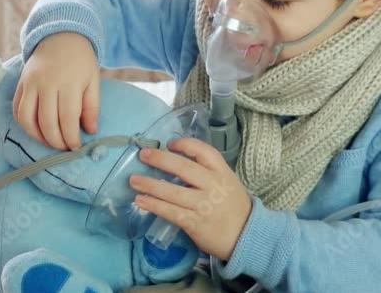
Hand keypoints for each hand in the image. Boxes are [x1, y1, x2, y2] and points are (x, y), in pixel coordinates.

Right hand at [13, 32, 99, 150]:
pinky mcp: (20, 83)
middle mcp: (46, 83)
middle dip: (56, 141)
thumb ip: (92, 107)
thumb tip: (90, 131)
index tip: (76, 147)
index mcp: (68, 83)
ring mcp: (30, 83)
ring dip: (37, 136)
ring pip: (27, 119)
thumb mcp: (93, 81)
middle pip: (47, 122)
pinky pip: (17, 109)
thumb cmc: (80, 61)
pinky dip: (24, 124)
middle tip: (64, 148)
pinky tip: (36, 130)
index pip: (67, 118)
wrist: (60, 36)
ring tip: (49, 141)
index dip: (71, 138)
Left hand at [129, 137, 251, 260]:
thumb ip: (206, 171)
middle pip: (183, 167)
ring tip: (133, 181)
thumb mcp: (227, 181)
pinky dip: (153, 205)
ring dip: (150, 185)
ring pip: (172, 191)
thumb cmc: (232, 206)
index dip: (185, 144)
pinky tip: (140, 201)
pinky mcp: (195, 222)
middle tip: (143, 155)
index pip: (204, 151)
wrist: (247, 236)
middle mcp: (213, 185)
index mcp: (222, 172)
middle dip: (160, 159)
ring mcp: (203, 205)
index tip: (169, 144)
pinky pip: (170, 211)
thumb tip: (176, 158)